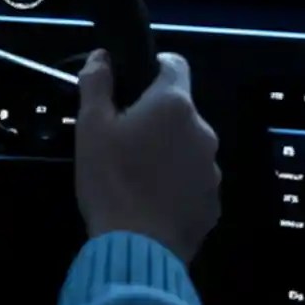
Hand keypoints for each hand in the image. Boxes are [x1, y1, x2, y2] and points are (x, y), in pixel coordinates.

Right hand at [75, 50, 220, 262]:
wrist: (137, 248)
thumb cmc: (111, 180)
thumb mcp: (91, 127)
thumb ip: (96, 84)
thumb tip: (102, 56)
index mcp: (174, 105)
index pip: (174, 64)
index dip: (153, 68)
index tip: (132, 87)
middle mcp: (203, 130)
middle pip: (179, 111)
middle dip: (155, 119)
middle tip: (123, 141)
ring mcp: (212, 169)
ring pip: (187, 147)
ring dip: (167, 153)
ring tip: (136, 177)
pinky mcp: (213, 203)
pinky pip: (193, 182)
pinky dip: (176, 185)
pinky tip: (151, 202)